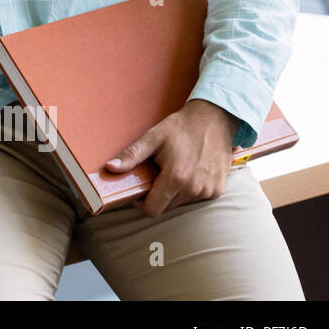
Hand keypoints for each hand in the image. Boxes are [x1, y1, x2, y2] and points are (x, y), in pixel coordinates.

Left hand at [104, 99, 238, 216]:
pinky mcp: (218, 189)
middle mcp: (195, 188)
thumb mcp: (152, 138)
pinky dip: (189, 189)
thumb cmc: (181, 127)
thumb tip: (110, 168)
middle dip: (158, 194)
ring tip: (174, 169)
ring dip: (174, 191)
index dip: (141, 203)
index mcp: (177, 178)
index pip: (153, 209)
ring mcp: (209, 190)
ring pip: (181, 202)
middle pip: (166, 206)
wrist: (214, 119)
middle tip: (157, 173)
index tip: (139, 190)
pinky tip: (189, 170)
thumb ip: (132, 155)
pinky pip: (196, 197)